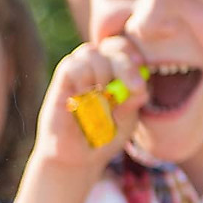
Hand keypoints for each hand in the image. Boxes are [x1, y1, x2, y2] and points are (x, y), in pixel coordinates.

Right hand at [34, 37, 145, 171]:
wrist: (75, 157)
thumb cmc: (103, 139)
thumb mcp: (124, 125)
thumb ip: (131, 107)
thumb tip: (141, 91)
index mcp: (121, 73)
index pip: (129, 51)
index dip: (134, 60)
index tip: (138, 85)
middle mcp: (101, 67)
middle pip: (113, 45)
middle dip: (124, 64)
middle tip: (132, 87)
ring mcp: (80, 72)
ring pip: (90, 52)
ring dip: (100, 74)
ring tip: (99, 100)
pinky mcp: (62, 81)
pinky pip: (71, 66)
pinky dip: (80, 80)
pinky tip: (81, 99)